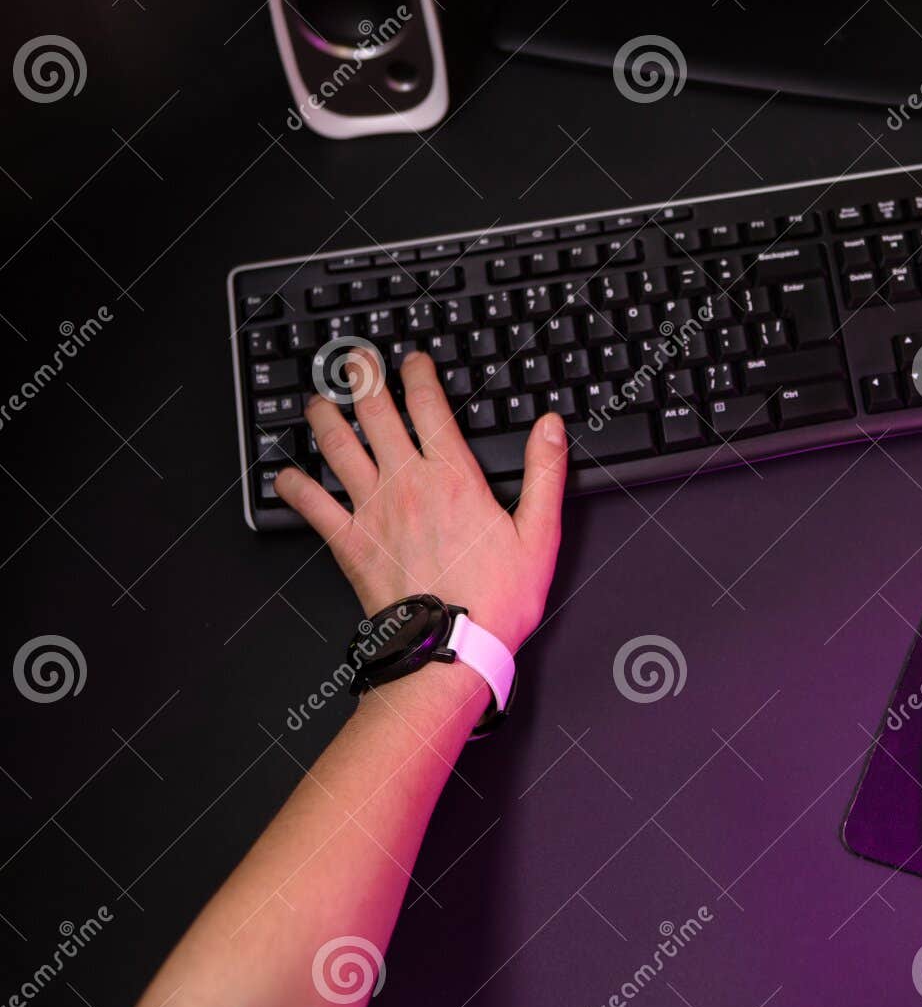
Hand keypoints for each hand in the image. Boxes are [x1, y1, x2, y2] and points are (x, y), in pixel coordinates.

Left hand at [272, 349, 566, 651]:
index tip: (413, 360)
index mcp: (453, 477)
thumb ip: (546, 473)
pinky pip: (311, 505)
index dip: (419, 375)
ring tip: (318, 400)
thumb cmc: (496, 599)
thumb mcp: (539, 534)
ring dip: (324, 418)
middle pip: (375, 414)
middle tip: (354, 359)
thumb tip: (550, 426)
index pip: (430, 407)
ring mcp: (373, 511)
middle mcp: (407, 483)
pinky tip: (285, 474)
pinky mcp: (350, 543)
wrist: (452, 647)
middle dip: (363, 378)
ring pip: (338, 447)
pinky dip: (294, 486)